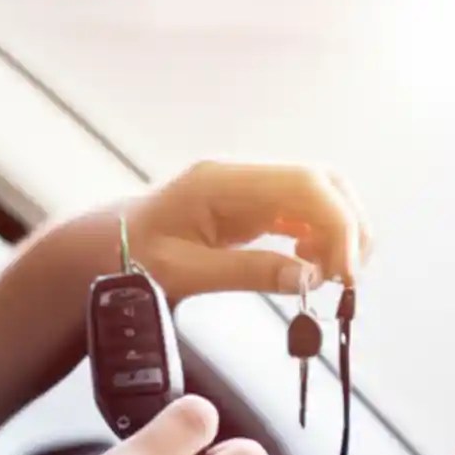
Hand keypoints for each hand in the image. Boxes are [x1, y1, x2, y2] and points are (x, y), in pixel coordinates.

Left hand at [127, 160, 374, 296]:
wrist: (106, 245)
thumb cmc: (132, 258)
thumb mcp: (182, 273)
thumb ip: (246, 272)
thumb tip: (307, 279)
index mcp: (220, 181)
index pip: (304, 184)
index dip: (338, 223)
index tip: (345, 272)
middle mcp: (239, 175)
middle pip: (321, 181)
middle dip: (347, 227)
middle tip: (345, 279)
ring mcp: (247, 186)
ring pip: (318, 194)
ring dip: (338, 232)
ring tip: (327, 276)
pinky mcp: (251, 204)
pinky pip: (301, 210)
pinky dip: (318, 237)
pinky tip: (309, 265)